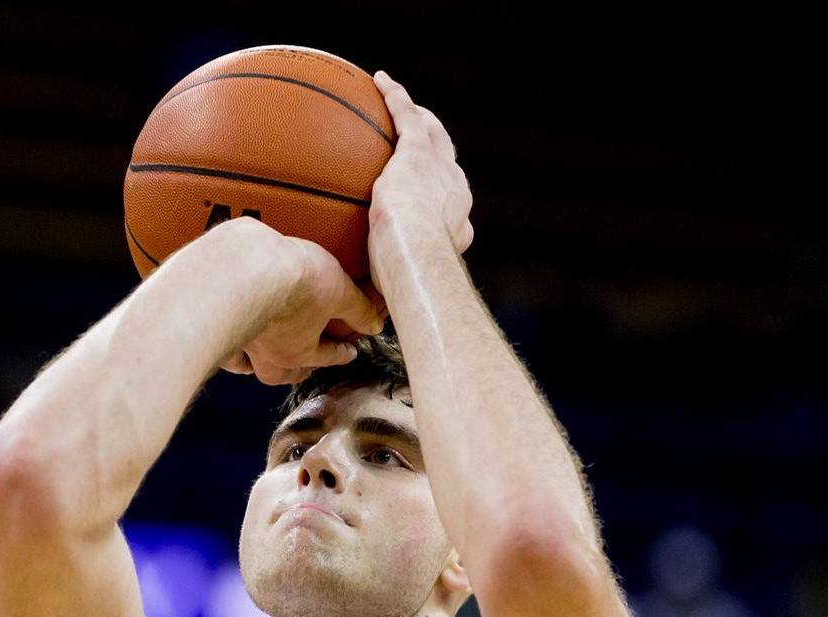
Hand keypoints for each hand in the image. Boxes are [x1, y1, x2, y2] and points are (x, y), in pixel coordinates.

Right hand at [215, 221, 385, 385]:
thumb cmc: (293, 280)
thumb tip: (375, 324)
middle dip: (298, 371)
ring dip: (264, 367)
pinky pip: (226, 351)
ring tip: (269, 363)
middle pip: (285, 373)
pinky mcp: (222, 323)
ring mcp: (242, 340)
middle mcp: (268, 353)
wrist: (246, 265)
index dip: (341, 352)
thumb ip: (358, 310)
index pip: (326, 356)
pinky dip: (232, 355)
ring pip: (252, 367)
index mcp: (299, 350)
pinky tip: (233, 351)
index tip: (350, 351)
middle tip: (306, 367)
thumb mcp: (339, 291)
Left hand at [367, 71, 474, 296]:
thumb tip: (371, 324)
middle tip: (424, 145)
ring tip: (405, 106)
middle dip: (438, 154)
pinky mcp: (417, 153)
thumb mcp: (399, 291)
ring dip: (420, 119)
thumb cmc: (409, 284)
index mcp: (455, 225)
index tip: (428, 196)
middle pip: (448, 165)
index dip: (439, 197)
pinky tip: (379, 81)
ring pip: (433, 134)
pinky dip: (396, 98)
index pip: (448, 206)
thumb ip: (388, 296)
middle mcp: (456, 193)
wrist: (417, 257)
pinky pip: (406, 117)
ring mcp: (440, 170)